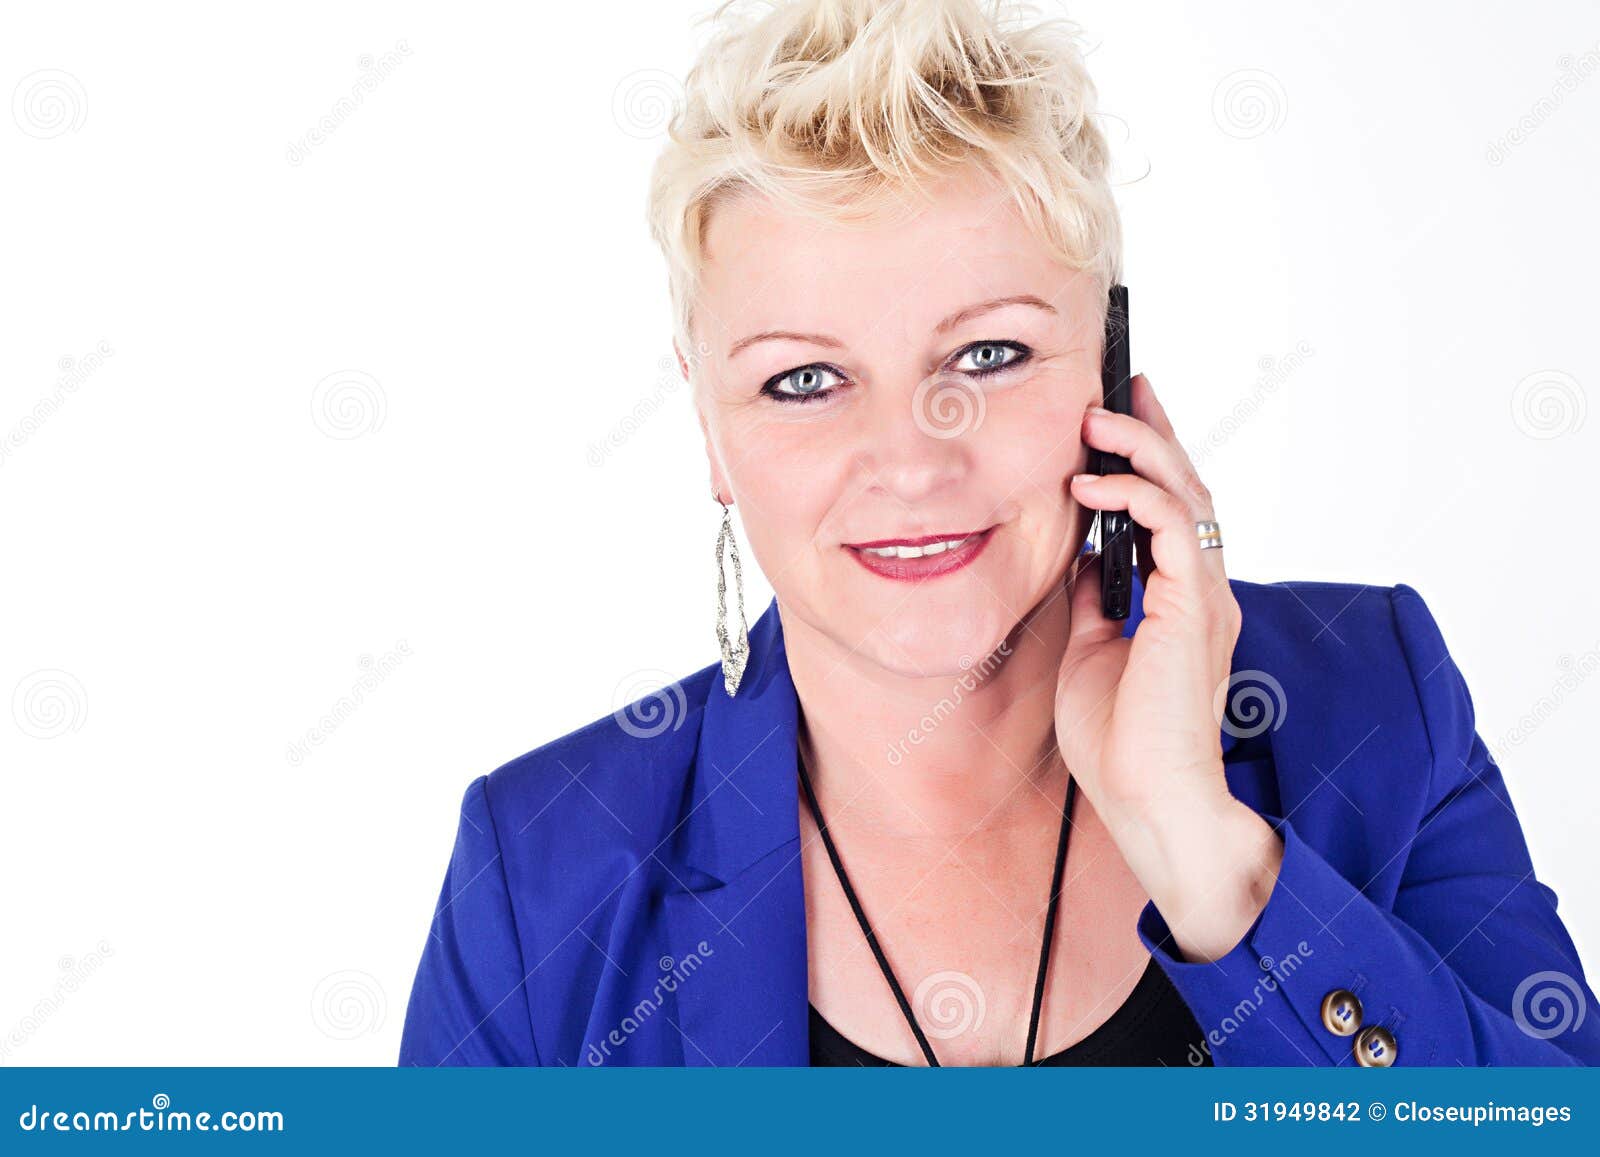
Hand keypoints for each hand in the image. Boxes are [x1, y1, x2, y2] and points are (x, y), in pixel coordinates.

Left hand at [1055, 372, 1282, 961]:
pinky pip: (1172, 526)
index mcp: (1180, 602)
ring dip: (1142, 449)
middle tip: (1121, 386)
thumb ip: (1093, 598)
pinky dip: (1135, 494)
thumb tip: (1080, 553)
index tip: (1120, 416)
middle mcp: (1200, 592)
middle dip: (1153, 432)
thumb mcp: (1089, 650)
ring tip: (1097, 418)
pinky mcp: (1194, 607)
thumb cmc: (1120, 742)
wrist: (1147, 801)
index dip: (1150, 460)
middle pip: (1186, 489)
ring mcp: (1203, 597)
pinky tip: (1093, 483)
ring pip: (1187, 496)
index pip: (1171, 512)